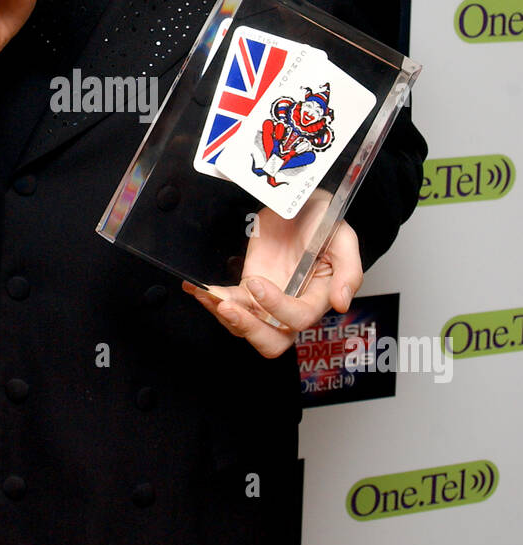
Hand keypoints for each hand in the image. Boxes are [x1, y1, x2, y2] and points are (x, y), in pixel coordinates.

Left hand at [182, 214, 362, 358]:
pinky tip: (196, 288)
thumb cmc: (324, 220)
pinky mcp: (248, 289)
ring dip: (223, 314)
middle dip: (247, 329)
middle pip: (272, 342)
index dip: (277, 307)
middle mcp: (292, 306)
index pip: (299, 318)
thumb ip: (349, 271)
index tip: (257, 282)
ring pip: (244, 327)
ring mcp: (268, 301)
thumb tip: (341, 303)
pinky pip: (229, 304)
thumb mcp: (344, 238)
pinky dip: (211, 300)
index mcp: (319, 297)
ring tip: (208, 294)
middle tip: (227, 308)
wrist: (300, 202)